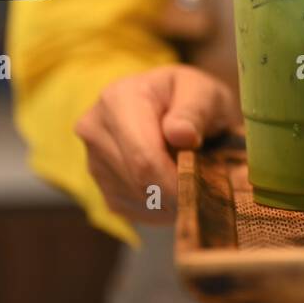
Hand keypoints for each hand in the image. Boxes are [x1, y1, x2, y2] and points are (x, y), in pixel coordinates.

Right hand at [75, 64, 239, 222]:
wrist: (177, 107)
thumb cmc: (194, 97)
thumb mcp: (204, 92)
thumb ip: (195, 110)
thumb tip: (182, 135)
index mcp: (117, 100)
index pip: (143, 158)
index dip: (176, 182)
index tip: (205, 190)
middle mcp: (95, 130)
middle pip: (139, 182)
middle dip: (178, 192)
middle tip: (209, 188)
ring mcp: (94, 161)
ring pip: (138, 199)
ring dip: (172, 200)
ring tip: (194, 179)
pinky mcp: (102, 187)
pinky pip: (134, 210)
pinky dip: (162, 207)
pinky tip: (177, 187)